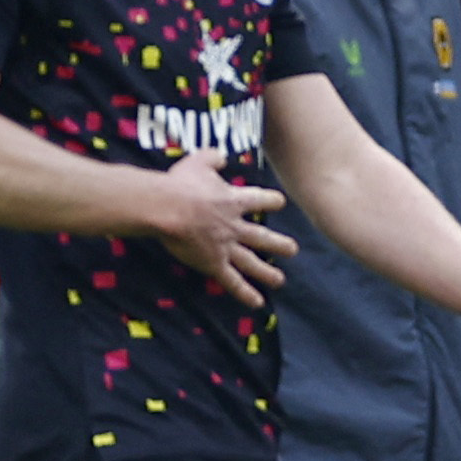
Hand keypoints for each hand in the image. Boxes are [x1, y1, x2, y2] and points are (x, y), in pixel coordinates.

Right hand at [154, 149, 293, 304]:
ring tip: (280, 280)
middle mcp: (235, 226)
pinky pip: (232, 281)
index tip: (279, 202)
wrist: (167, 207)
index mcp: (234, 201)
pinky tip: (258, 303)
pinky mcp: (213, 263)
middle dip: (280, 244)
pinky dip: (245, 293)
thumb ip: (213, 158)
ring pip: (252, 262)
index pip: (261, 200)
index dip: (271, 201)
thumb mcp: (199, 161)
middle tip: (293, 250)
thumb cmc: (180, 183)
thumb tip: (221, 157)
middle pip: (263, 237)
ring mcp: (226, 247)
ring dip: (268, 272)